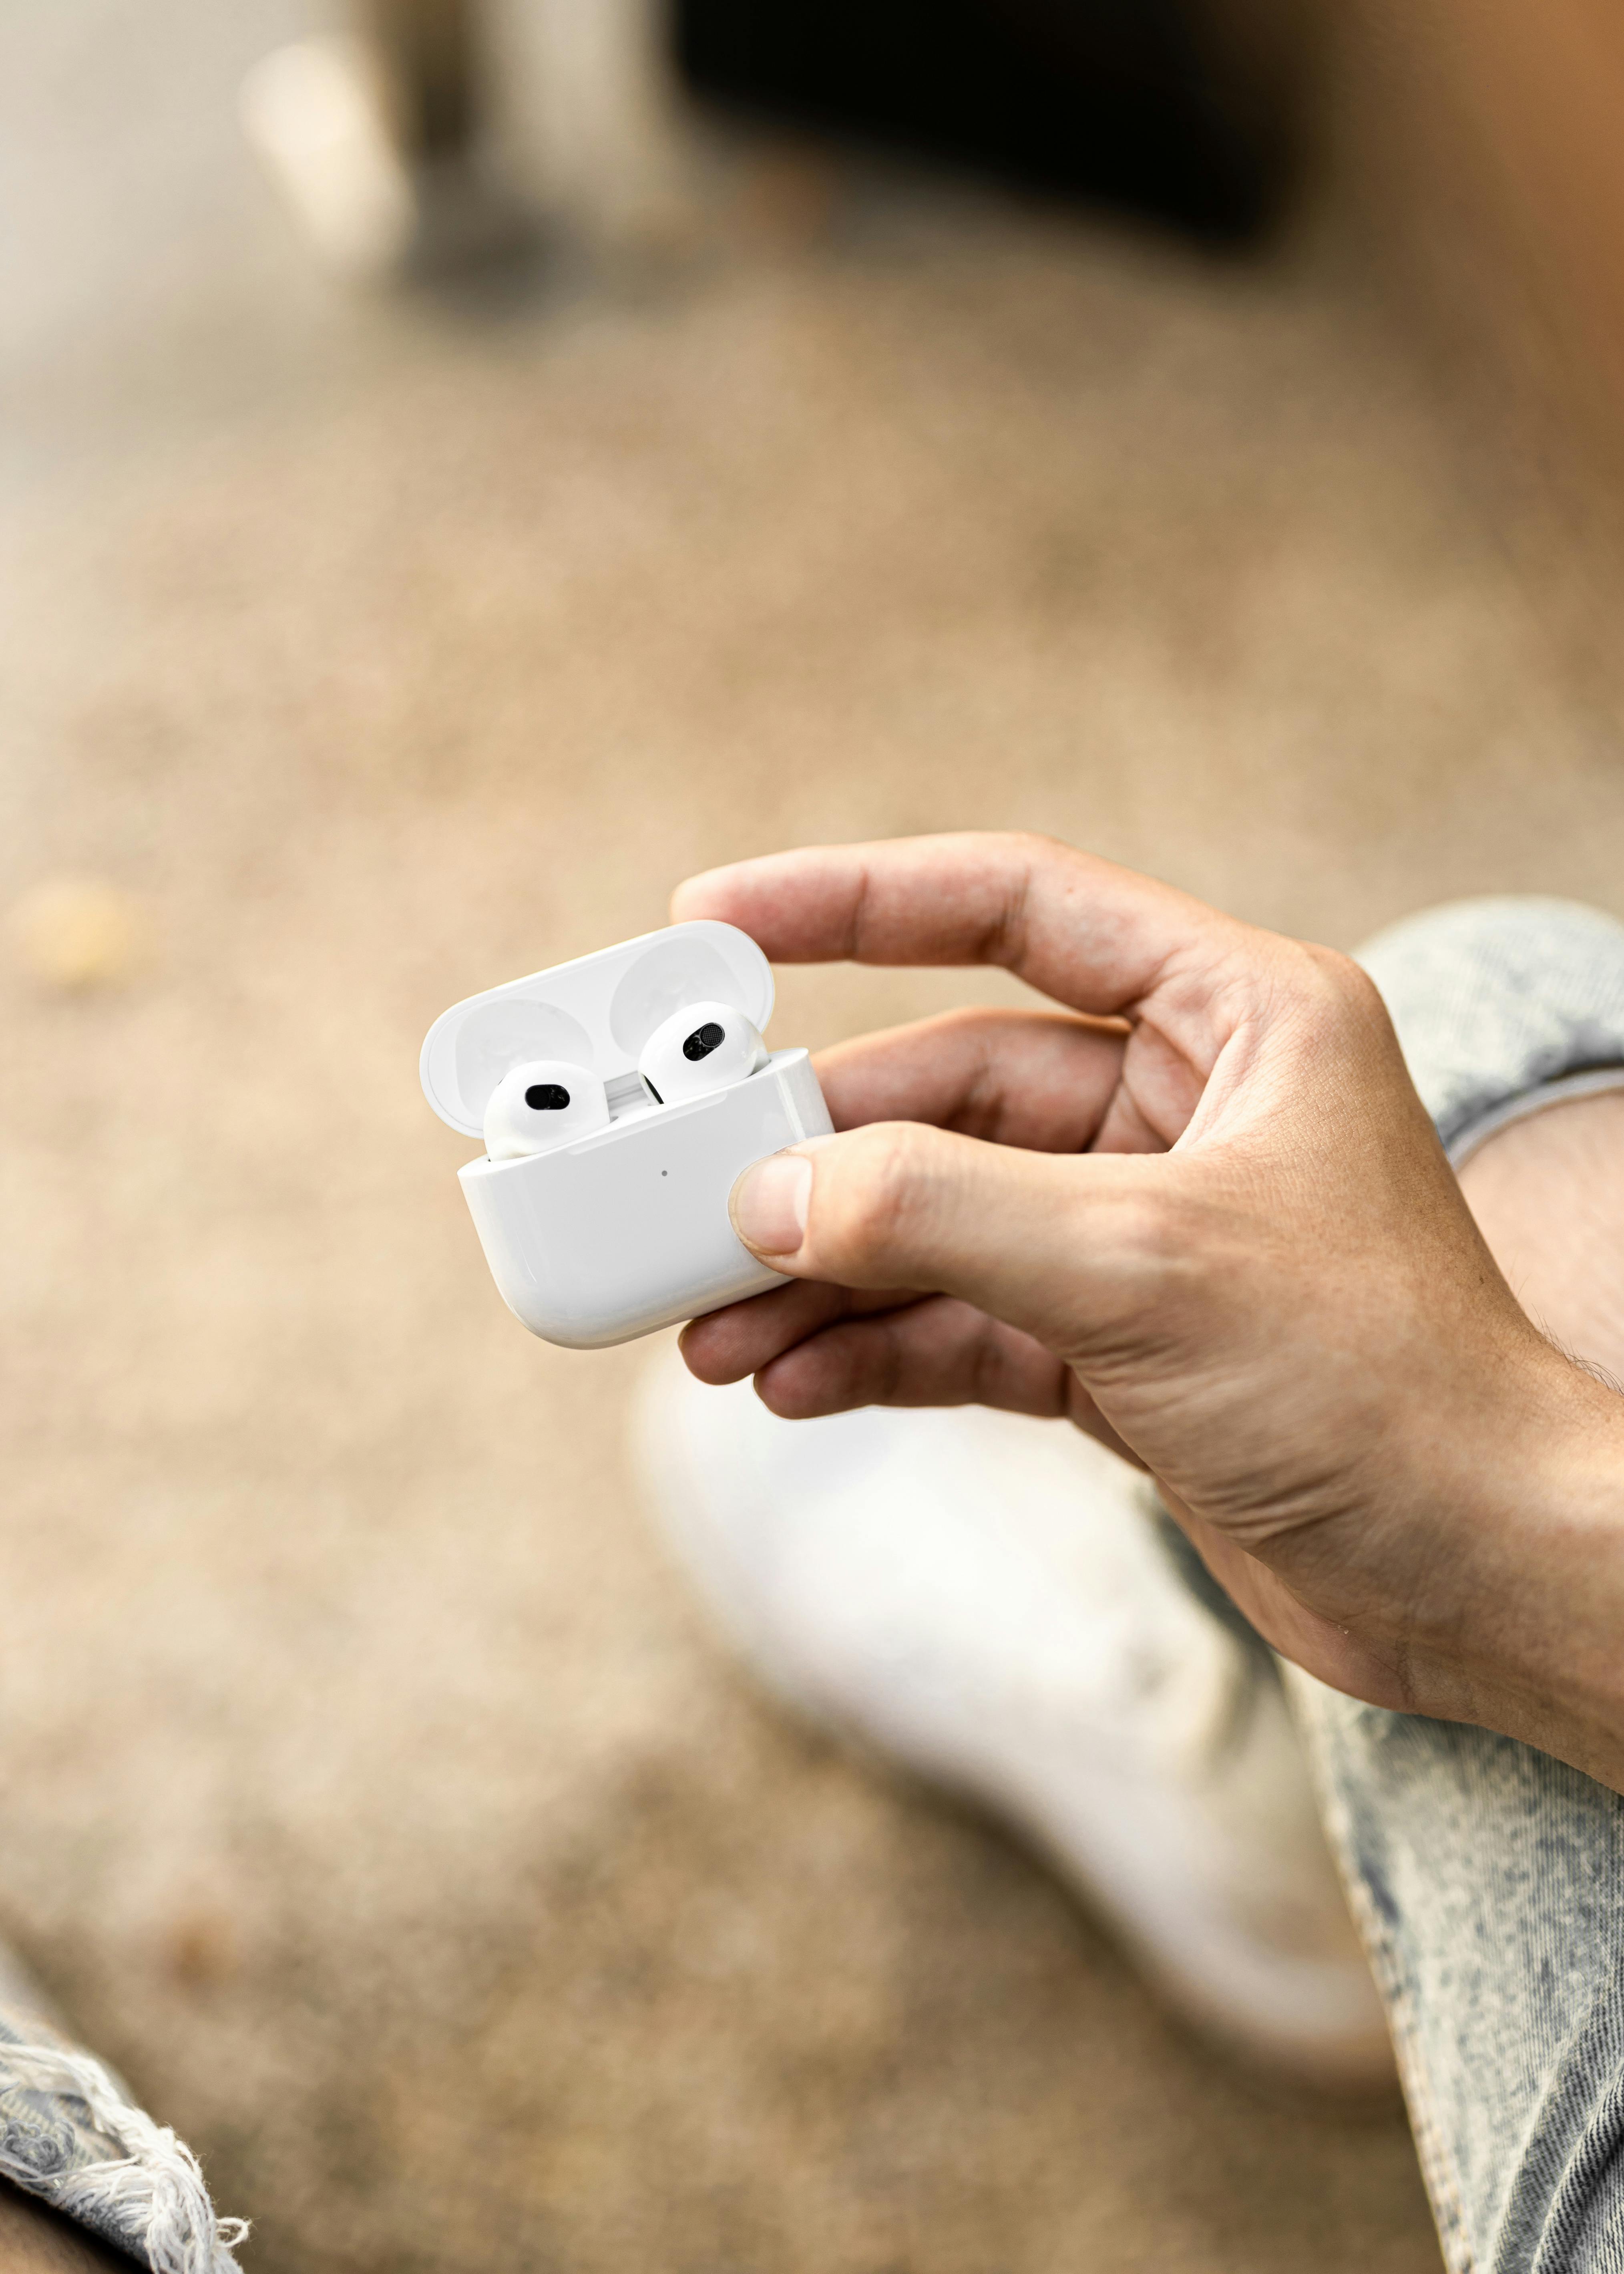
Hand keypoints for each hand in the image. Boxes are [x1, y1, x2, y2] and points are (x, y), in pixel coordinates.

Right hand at [674, 833, 1623, 1779]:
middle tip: (692, 1204)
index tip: (717, 917)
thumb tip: (772, 1194)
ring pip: (939, 1216)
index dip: (856, 899)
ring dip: (827, 1273)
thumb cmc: (1378, 1387)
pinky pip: (961, 1318)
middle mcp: (1183, 1107)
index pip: (1014, 907)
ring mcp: (1141, 1228)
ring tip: (718, 1333)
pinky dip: (877, 1347)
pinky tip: (796, 1379)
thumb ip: (944, 1213)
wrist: (1474, 1577)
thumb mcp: (1142, 1268)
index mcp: (1236, 1016)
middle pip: (948, 1088)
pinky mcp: (1117, 1342)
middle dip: (818, 1155)